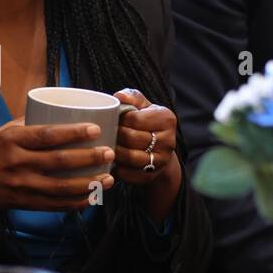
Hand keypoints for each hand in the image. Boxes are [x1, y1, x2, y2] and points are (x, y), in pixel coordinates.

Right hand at [0, 120, 115, 213]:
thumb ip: (26, 125)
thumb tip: (55, 112)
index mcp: (11, 140)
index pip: (46, 135)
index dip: (73, 132)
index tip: (95, 129)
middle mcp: (16, 163)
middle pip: (59, 162)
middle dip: (88, 158)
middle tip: (110, 153)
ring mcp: (21, 186)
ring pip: (61, 188)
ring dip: (88, 184)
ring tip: (109, 178)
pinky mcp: (24, 203)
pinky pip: (55, 205)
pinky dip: (75, 203)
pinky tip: (92, 197)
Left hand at [113, 88, 182, 221]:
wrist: (158, 150)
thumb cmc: (145, 122)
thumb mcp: (142, 105)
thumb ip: (132, 97)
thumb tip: (118, 97)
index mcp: (167, 119)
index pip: (135, 118)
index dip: (119, 119)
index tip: (111, 119)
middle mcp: (169, 140)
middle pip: (132, 138)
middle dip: (115, 135)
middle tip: (104, 133)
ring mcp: (162, 160)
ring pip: (131, 158)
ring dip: (114, 153)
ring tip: (104, 146)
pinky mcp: (152, 176)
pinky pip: (130, 174)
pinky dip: (117, 169)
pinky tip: (109, 162)